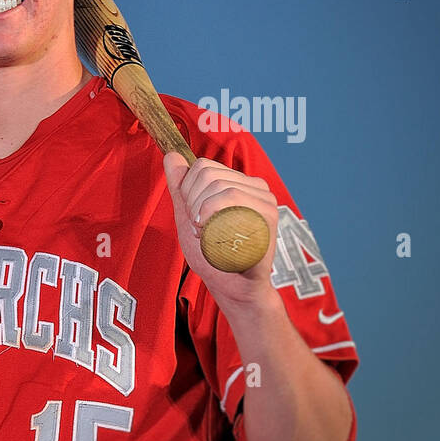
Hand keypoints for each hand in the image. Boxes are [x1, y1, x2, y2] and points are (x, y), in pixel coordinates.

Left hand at [163, 153, 278, 309]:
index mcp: (239, 183)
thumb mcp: (188, 215)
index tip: (192, 216)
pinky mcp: (267, 213)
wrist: (233, 285)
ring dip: (199, 214)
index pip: (202, 166)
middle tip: (199, 228)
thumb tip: (171, 155)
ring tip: (207, 234)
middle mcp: (255, 187)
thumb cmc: (213, 253)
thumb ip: (180, 186)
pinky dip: (210, 216)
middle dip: (191, 203)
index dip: (187, 191)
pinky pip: (230, 197)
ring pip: (217, 185)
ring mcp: (264, 199)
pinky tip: (213, 236)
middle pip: (207, 173)